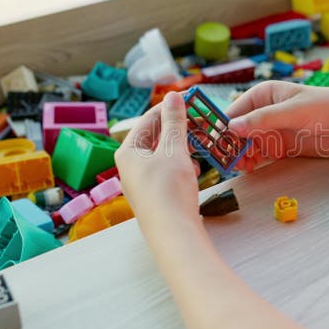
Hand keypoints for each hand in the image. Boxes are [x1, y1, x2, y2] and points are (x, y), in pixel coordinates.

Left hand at [115, 92, 200, 233]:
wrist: (173, 232)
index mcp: (128, 151)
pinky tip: (196, 167)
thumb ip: (174, 122)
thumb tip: (173, 97)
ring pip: (164, 154)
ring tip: (201, 142)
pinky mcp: (157, 194)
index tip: (190, 100)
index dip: (170, 107)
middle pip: (156, 137)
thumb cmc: (168, 190)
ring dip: (183, 147)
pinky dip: (183, 165)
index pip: (149, 119)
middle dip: (178, 128)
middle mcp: (131, 166)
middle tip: (200, 120)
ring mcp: (143, 181)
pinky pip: (169, 171)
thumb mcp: (174, 150)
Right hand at [226, 81, 328, 171]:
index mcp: (263, 95)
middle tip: (224, 161)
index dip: (220, 128)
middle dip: (229, 146)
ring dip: (239, 156)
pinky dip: (252, 162)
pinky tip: (247, 168)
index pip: (233, 112)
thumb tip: (232, 127)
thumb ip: (262, 121)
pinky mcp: (282, 147)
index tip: (211, 144)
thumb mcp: (293, 112)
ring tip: (237, 167)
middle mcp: (264, 112)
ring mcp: (273, 131)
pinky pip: (260, 155)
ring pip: (246, 145)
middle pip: (237, 131)